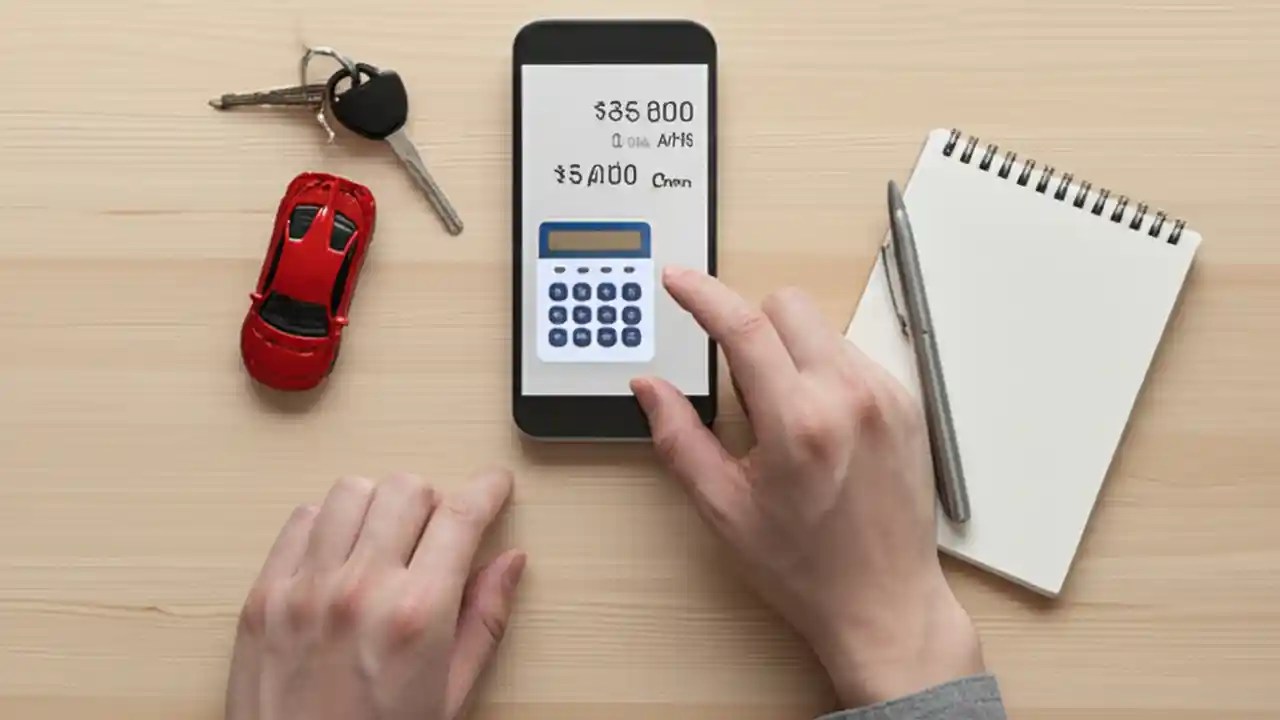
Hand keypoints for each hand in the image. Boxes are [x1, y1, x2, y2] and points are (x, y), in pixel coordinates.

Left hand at [225, 470, 524, 719]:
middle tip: (437, 530)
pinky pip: (299, 522)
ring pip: (350, 492)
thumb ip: (484, 621)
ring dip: (379, 506)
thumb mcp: (450, 696)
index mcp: (415, 616)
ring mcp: (303, 590)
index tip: (495, 486)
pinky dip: (326, 523)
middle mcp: (359, 591)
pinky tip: (340, 554)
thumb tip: (509, 563)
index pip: (460, 516)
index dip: (487, 490)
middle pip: (406, 489)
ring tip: (386, 540)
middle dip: (433, 500)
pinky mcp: (262, 598)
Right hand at [632, 268, 982, 706]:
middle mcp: (850, 398)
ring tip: (790, 424)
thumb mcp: (724, 509)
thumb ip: (679, 438)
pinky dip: (826, 373)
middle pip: (787, 306)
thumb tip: (649, 387)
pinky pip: (853, 355)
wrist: (885, 604)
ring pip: (821, 329)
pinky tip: (822, 429)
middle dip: (753, 329)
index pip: (744, 328)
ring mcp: (887, 397)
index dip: (702, 295)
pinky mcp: (909, 404)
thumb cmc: (806, 568)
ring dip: (792, 353)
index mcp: (800, 424)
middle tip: (748, 395)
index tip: (678, 280)